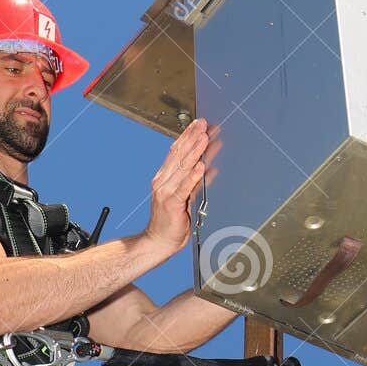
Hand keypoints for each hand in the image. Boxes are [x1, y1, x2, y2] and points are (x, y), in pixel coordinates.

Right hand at [144, 117, 220, 256]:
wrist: (158, 241)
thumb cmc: (170, 222)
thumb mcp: (186, 198)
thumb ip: (196, 182)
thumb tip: (209, 168)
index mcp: (164, 177)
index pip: (176, 152)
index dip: (188, 136)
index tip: (199, 124)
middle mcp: (163, 181)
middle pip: (179, 154)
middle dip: (193, 137)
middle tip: (204, 124)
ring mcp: (166, 191)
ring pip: (183, 167)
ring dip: (195, 151)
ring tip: (205, 138)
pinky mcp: (172, 203)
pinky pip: (185, 187)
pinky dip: (194, 176)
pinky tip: (202, 166)